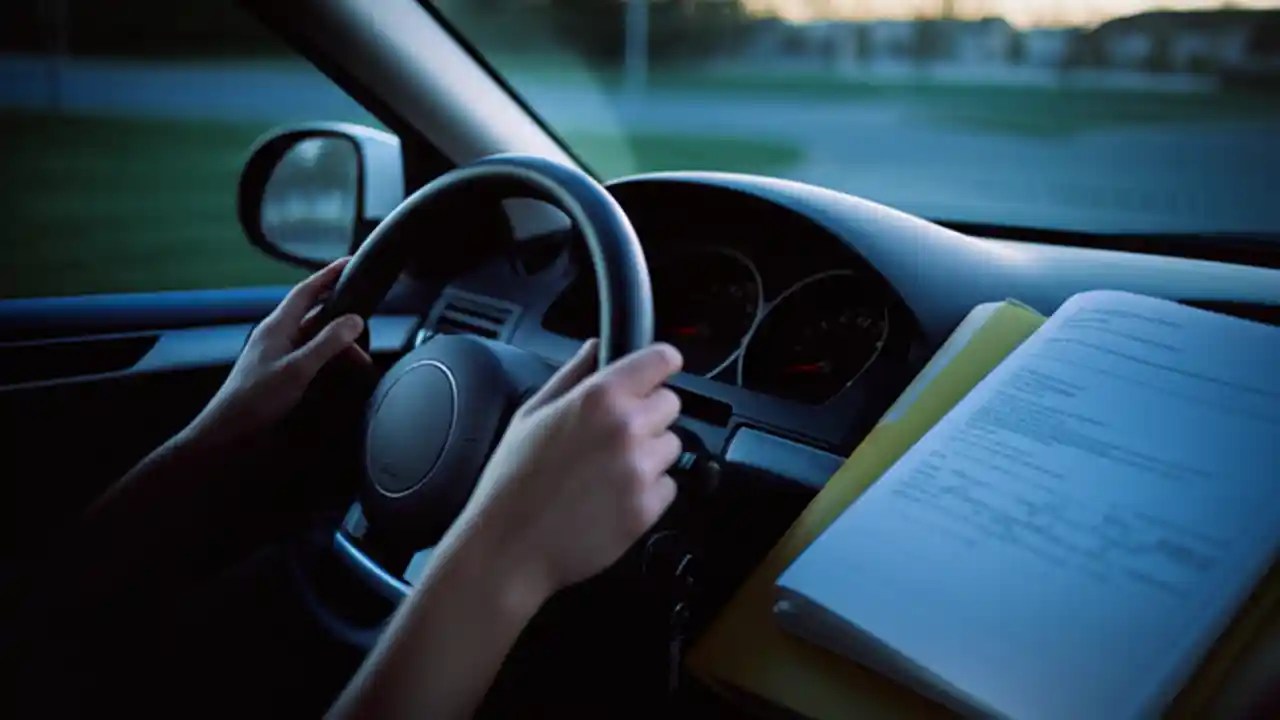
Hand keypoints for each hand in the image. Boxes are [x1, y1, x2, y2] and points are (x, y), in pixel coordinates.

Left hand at [181, 257, 370, 449]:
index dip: (328, 275)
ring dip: (338, 346)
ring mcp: (277, 353)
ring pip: (315, 338)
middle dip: (342, 319)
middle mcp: (277, 335)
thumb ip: (327, 342)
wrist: (229, 431)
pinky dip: (329, 360)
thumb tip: (356, 319)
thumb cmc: (258, 397)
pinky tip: (342, 373)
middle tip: (367, 327)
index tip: (349, 263)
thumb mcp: (298, 368)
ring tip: (361, 362)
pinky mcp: (280, 372)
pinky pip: (310, 356)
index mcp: (277, 326)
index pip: (306, 291)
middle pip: (314, 315)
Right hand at [449, 339, 683, 602]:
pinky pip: (668, 487)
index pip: (662, 360)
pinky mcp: (648, 508)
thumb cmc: (513, 480)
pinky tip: (611, 497)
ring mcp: (641, 469)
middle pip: (672, 404)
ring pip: (672, 446)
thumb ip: (571, 374)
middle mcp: (627, 428)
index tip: (656, 373)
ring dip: (650, 454)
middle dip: (649, 414)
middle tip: (614, 435)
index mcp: (599, 397)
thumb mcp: (531, 413)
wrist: (509, 546)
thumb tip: (596, 347)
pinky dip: (648, 491)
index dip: (659, 365)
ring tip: (607, 471)